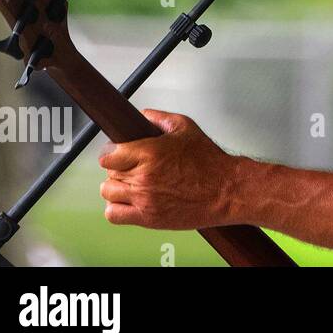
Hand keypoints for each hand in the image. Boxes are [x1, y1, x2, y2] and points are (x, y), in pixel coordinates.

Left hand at [98, 109, 238, 229]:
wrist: (226, 190)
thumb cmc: (210, 162)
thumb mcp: (186, 128)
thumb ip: (160, 119)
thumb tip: (144, 115)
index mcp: (149, 153)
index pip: (107, 155)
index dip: (113, 153)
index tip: (119, 154)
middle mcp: (143, 176)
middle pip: (109, 172)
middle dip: (120, 168)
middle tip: (135, 167)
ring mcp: (144, 198)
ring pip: (108, 192)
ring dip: (117, 187)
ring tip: (132, 184)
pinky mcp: (148, 218)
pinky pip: (113, 214)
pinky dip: (116, 208)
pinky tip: (130, 201)